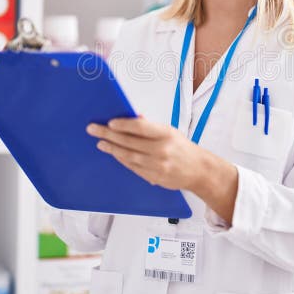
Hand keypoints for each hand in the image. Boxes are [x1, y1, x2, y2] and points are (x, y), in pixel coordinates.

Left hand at [87, 117, 204, 191]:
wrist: (199, 170)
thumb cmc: (183, 148)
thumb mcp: (170, 132)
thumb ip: (150, 126)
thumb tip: (133, 116)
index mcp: (166, 134)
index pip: (141, 127)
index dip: (124, 124)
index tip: (110, 122)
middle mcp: (162, 150)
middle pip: (130, 141)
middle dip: (109, 134)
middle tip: (94, 129)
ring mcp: (157, 165)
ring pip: (129, 155)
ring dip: (112, 148)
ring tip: (101, 142)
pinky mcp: (154, 177)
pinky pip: (133, 167)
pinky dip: (122, 159)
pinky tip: (114, 154)